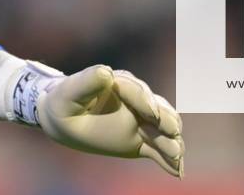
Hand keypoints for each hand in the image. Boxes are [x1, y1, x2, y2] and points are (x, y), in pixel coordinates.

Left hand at [36, 65, 184, 177]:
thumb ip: (87, 81)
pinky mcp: (140, 140)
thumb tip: (106, 72)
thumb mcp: (69, 91)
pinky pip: (157, 150)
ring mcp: (141, 121)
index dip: (145, 101)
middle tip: (173, 133)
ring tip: (178, 155)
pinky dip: (168, 160)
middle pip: (157, 110)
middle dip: (167, 121)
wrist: (66, 117)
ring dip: (171, 141)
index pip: (137, 91)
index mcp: (120, 84)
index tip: (152, 113)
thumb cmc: (65, 100)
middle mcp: (136, 102)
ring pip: (162, 131)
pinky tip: (177, 171)